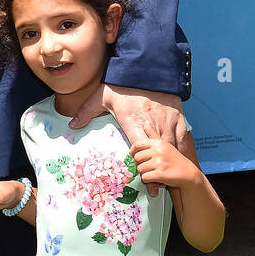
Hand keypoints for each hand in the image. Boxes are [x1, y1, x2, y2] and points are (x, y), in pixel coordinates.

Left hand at [69, 85, 186, 195]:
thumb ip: (86, 112)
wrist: (147, 66)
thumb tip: (72, 125)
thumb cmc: (122, 83)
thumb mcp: (101, 96)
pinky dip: (181, 150)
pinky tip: (180, 161)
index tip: (151, 188)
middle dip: (160, 173)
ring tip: (170, 180)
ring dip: (171, 164)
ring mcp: (167, 120)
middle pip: (158, 155)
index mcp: (133, 122)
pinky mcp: (178, 115)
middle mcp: (152, 123)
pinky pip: (182, 137)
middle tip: (161, 189)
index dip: (146, 171)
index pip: (139, 152)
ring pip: (172, 148)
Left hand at [129, 136, 197, 191]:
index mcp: (158, 143)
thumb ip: (153, 134)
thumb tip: (145, 122)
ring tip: (153, 172)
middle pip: (137, 158)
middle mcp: (158, 151)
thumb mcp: (165, 145)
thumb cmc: (175, 159)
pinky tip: (155, 179)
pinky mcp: (160, 174)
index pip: (137, 144)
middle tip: (148, 167)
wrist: (188, 174)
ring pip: (140, 169)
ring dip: (145, 173)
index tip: (135, 156)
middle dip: (140, 164)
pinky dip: (148, 180)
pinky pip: (145, 178)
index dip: (132, 151)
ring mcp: (159, 163)